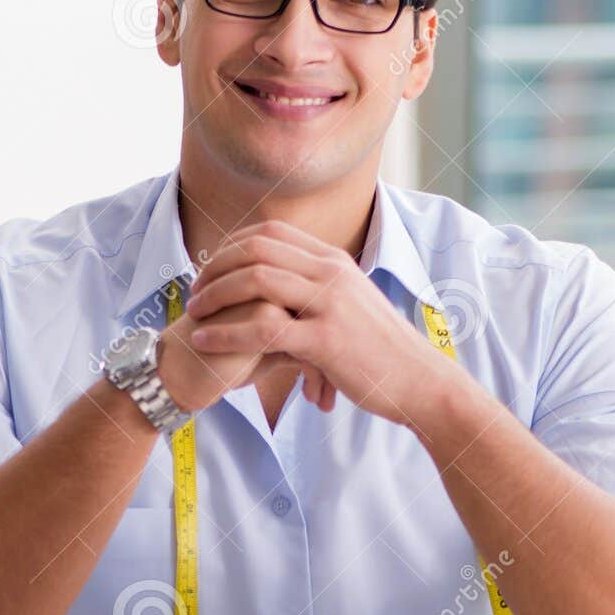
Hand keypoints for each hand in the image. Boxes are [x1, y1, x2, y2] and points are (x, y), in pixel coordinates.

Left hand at [182, 220, 456, 425]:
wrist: (420, 381)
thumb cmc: (383, 350)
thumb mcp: (353, 304)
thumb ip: (320, 289)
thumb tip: (286, 286)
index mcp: (336, 261)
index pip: (270, 232)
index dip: (231, 245)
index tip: (210, 268)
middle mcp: (332, 273)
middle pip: (256, 249)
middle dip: (214, 267)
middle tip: (193, 291)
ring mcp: (331, 304)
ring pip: (256, 281)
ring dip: (215, 295)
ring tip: (195, 313)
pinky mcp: (326, 340)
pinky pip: (262, 329)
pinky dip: (225, 334)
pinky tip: (204, 342)